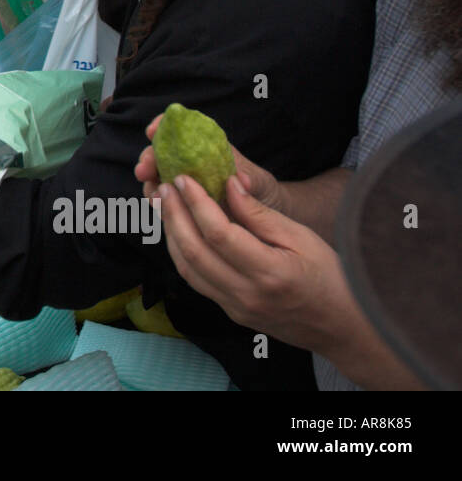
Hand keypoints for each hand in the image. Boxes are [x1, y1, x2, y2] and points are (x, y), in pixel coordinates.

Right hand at [134, 114, 282, 212]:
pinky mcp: (184, 205)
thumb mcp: (262, 185)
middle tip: (144, 170)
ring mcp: (186, 185)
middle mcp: (193, 164)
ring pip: (158, 178)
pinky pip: (165, 201)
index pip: (182, 130)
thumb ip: (251, 181)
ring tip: (153, 194)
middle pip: (163, 154)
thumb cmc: (264, 194)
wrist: (269, 221)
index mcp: (209, 148)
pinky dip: (158, 203)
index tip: (152, 131)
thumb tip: (240, 179)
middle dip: (149, 158)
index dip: (163, 127)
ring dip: (150, 183)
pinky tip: (159, 207)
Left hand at [155, 172, 356, 355]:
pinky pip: (196, 280)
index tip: (184, 178)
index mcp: (270, 273)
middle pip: (194, 252)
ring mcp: (235, 308)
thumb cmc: (329, 276)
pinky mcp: (230, 312)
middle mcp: (247, 295)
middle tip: (164, 186)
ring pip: (187, 269)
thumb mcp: (302, 237)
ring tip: (165, 204)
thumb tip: (228, 184)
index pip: (219, 234)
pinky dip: (182, 252)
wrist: (341, 327)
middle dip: (174, 215)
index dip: (197, 203)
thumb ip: (260, 214)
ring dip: (171, 233)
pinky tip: (178, 230)